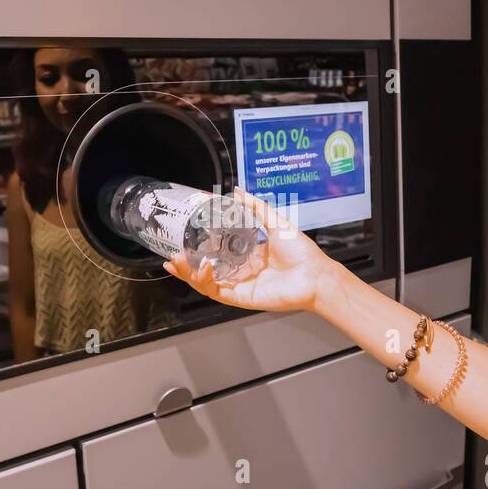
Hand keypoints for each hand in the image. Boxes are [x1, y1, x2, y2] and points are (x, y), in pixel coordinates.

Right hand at [163, 187, 340, 312]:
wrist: (315, 275)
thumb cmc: (301, 252)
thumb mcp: (275, 222)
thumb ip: (255, 207)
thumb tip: (236, 191)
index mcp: (246, 255)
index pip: (215, 253)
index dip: (197, 248)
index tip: (183, 238)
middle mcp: (240, 272)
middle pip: (206, 270)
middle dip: (186, 264)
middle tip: (172, 254)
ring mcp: (240, 286)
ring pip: (206, 283)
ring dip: (189, 274)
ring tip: (176, 262)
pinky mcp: (242, 298)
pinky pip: (218, 292)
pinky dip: (206, 282)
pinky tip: (201, 268)